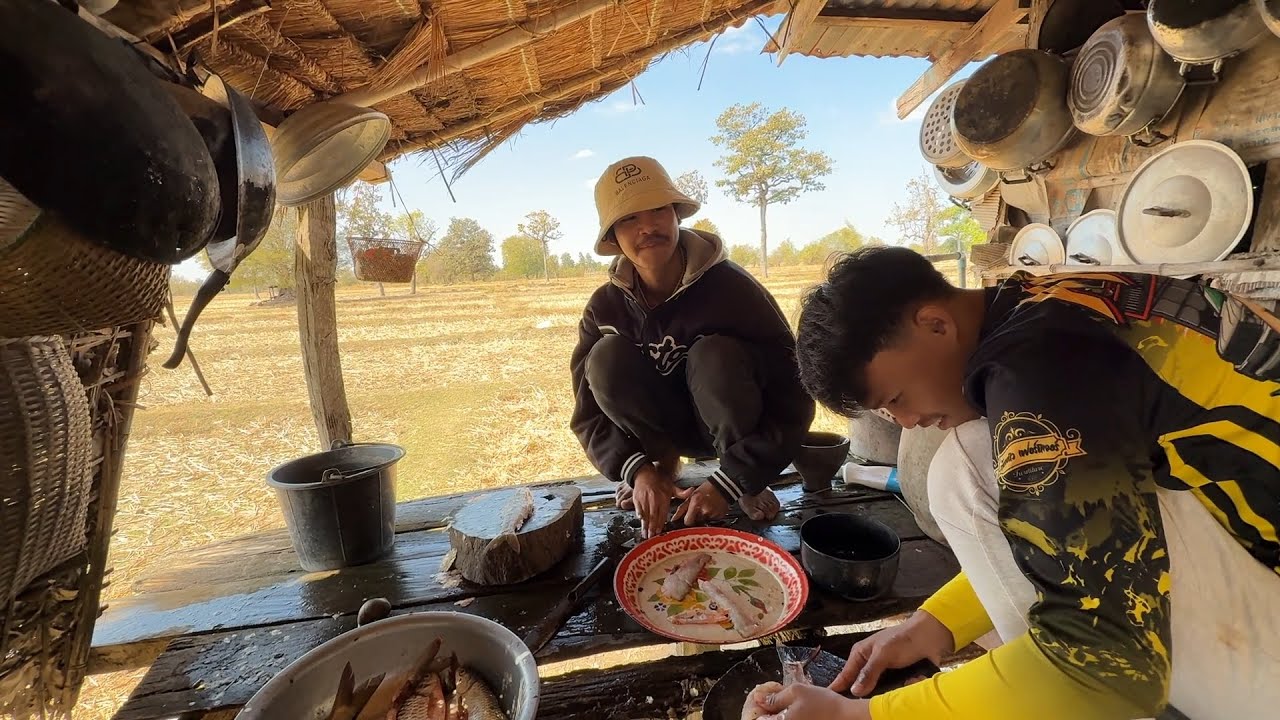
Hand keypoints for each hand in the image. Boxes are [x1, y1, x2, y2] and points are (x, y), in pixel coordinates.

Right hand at [632, 465, 690, 538]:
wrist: (645, 474)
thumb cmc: (659, 481)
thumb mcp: (672, 486)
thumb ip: (682, 493)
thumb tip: (692, 490)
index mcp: (663, 498)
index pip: (662, 513)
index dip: (661, 523)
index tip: (659, 531)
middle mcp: (654, 499)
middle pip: (653, 516)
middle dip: (652, 527)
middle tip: (652, 537)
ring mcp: (645, 499)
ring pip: (645, 514)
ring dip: (645, 524)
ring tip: (645, 534)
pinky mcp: (637, 498)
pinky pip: (638, 508)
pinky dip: (639, 514)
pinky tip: (640, 521)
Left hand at [671, 482, 729, 526]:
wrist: (722, 486)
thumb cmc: (705, 489)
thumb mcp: (691, 496)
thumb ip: (682, 508)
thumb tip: (674, 518)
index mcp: (695, 505)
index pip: (688, 522)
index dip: (687, 521)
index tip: (688, 518)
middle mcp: (704, 511)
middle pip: (696, 522)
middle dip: (696, 518)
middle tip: (699, 509)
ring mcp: (713, 514)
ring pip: (704, 521)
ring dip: (704, 516)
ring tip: (707, 507)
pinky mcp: (719, 516)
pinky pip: (713, 519)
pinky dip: (712, 515)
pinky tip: (713, 508)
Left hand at [744, 681, 869, 719]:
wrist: (845, 716)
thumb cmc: (823, 703)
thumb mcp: (797, 692)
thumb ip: (775, 696)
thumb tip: (758, 699)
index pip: (758, 719)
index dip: (756, 708)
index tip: (760, 698)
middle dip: (766, 711)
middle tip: (770, 699)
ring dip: (776, 713)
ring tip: (782, 702)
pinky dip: (786, 716)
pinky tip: (793, 709)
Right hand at [829, 610, 953, 696]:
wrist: (930, 637)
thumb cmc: (904, 639)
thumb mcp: (883, 654)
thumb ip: (869, 672)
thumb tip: (855, 691)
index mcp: (861, 654)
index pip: (845, 674)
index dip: (838, 687)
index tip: (833, 700)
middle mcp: (869, 664)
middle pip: (860, 685)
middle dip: (864, 694)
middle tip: (863, 702)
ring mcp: (883, 672)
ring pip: (876, 690)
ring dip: (883, 693)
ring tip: (886, 693)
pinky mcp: (896, 678)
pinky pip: (891, 690)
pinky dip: (897, 690)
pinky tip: (904, 685)